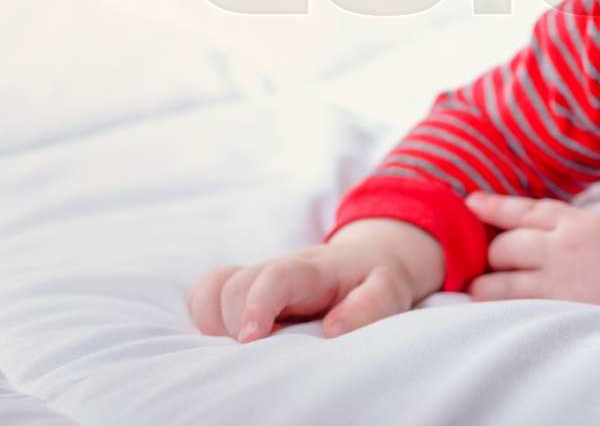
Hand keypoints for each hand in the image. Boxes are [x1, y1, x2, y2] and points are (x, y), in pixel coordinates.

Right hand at [186, 218, 444, 342]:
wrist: (369, 256)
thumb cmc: (376, 279)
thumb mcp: (388, 290)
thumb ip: (368, 307)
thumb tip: (334, 330)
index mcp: (314, 268)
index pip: (278, 275)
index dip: (258, 303)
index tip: (251, 338)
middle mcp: (277, 269)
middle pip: (235, 285)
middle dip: (236, 322)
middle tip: (263, 350)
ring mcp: (257, 277)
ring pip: (213, 290)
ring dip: (214, 323)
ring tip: (244, 347)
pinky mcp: (244, 289)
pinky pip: (206, 294)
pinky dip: (204, 316)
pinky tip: (225, 339)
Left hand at [465, 193, 599, 315]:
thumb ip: (573, 223)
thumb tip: (540, 228)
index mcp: (578, 222)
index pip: (526, 210)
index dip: (495, 207)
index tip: (470, 204)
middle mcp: (563, 248)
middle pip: (506, 245)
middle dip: (492, 252)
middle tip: (486, 261)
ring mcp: (560, 283)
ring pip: (502, 283)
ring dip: (485, 286)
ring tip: (479, 290)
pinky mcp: (562, 312)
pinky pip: (517, 310)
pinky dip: (501, 309)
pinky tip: (493, 313)